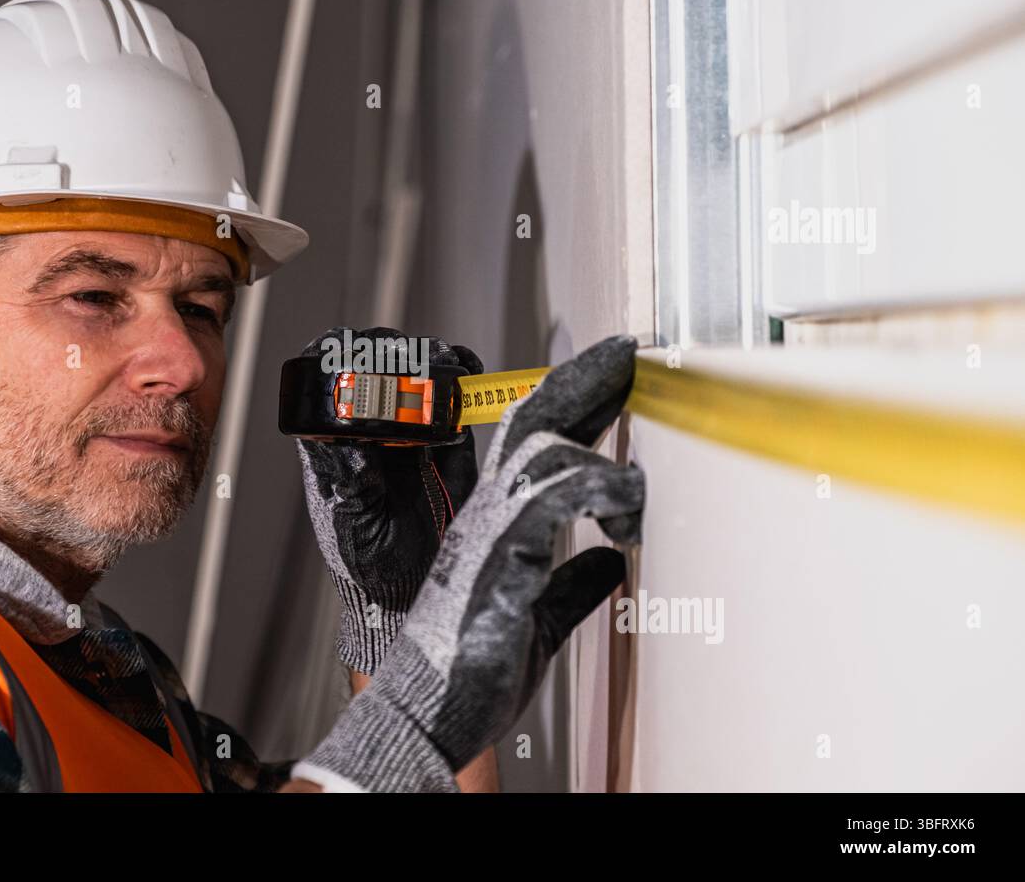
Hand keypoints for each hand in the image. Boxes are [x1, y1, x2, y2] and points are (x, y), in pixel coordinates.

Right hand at [295, 334, 644, 791]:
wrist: (429, 710)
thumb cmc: (473, 667)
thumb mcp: (539, 620)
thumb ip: (572, 586)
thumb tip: (607, 563)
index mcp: (494, 522)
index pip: (533, 440)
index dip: (572, 399)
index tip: (613, 373)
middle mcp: (487, 514)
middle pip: (532, 421)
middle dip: (582, 382)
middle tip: (624, 354)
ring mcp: (490, 532)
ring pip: (543, 451)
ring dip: (601, 461)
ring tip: (634, 497)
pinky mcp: (503, 559)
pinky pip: (552, 499)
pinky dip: (597, 496)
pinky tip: (622, 524)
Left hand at [296, 326, 483, 674]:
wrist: (412, 590)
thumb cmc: (369, 563)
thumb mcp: (352, 527)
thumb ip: (351, 487)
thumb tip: (348, 446)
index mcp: (333, 444)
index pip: (326, 385)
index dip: (336, 360)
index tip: (354, 360)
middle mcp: (370, 429)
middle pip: (373, 364)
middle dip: (390, 354)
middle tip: (407, 365)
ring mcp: (409, 430)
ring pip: (414, 372)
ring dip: (428, 359)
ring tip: (440, 367)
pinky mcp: (448, 440)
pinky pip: (454, 398)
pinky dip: (463, 376)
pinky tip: (466, 370)